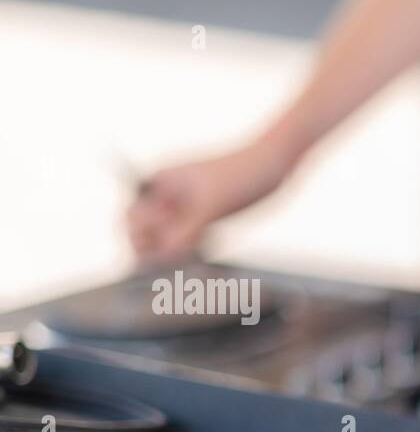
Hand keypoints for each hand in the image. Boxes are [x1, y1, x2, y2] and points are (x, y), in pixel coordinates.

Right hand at [126, 140, 294, 264]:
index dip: (137, 240)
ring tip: (193, 262)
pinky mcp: (203, 219)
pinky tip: (205, 256)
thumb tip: (162, 257)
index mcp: (158, 182)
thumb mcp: (211, 205)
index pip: (132, 218)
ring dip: (174, 255)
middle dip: (155, 251)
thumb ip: (185, 232)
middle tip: (173, 268)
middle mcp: (166, 195)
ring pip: (167, 240)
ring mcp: (185, 208)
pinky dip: (192, 253)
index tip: (152, 259)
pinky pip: (188, 242)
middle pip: (146, 233)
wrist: (274, 164)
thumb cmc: (241, 174)